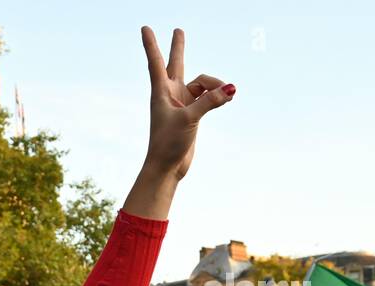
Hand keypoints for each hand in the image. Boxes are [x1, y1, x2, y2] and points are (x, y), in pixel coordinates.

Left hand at [141, 27, 233, 179]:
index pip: (155, 62)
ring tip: (228, 95)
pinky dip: (218, 95)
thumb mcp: (189, 119)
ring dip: (215, 86)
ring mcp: (182, 103)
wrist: (167, 167)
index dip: (151, 44)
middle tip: (178, 30)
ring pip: (202, 84)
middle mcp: (170, 94)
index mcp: (161, 92)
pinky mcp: (192, 113)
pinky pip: (209, 96)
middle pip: (177, 64)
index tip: (144, 28)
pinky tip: (229, 96)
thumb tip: (230, 89)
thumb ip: (210, 102)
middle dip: (178, 48)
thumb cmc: (168, 144)